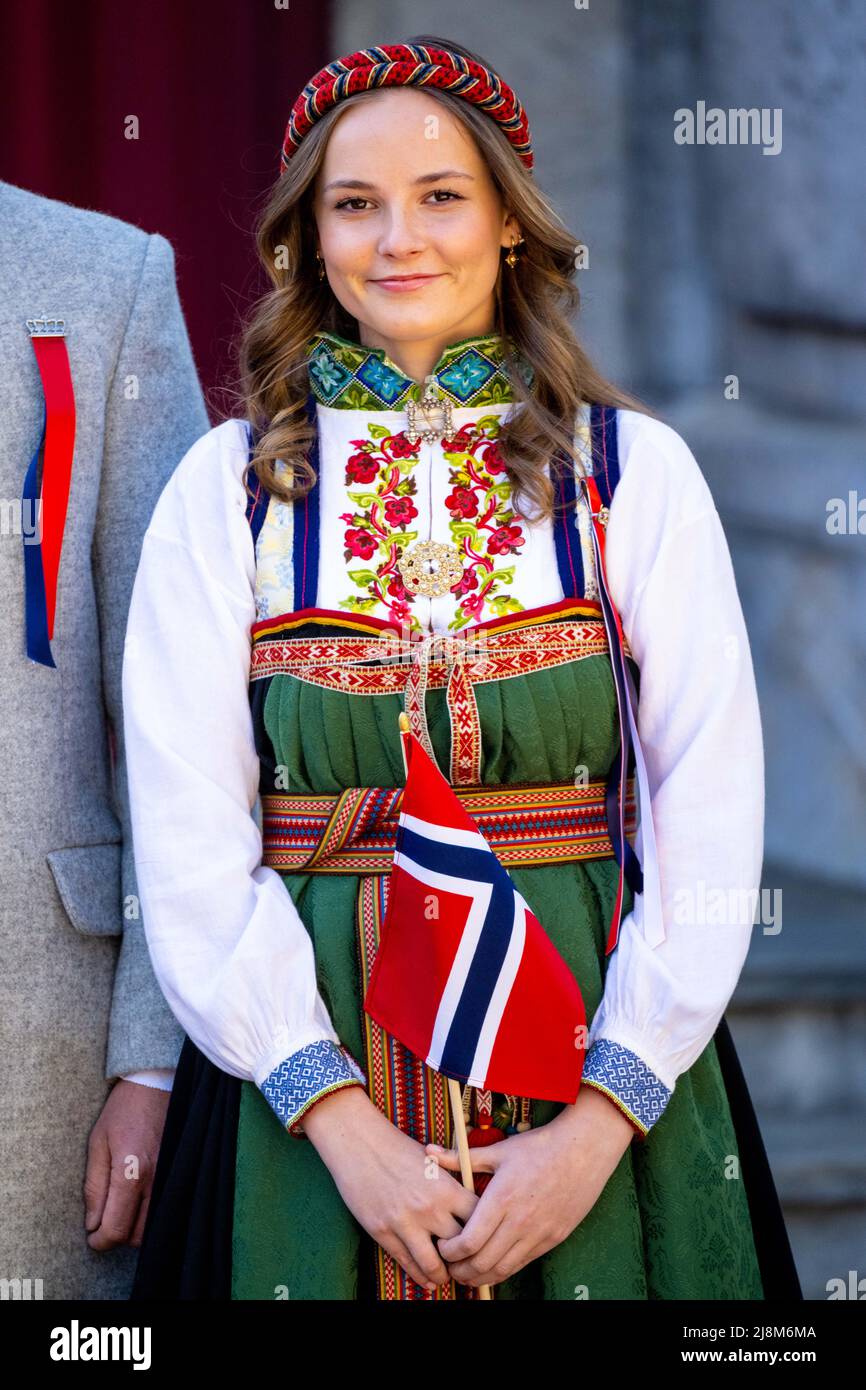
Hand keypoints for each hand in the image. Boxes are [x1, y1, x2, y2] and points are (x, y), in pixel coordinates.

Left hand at [83, 1079, 170, 1250]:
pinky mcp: (181, 1171)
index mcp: (130, 1173)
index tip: (92, 1237)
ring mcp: (172, 1176)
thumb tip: (92, 1222)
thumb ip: (94, 1186)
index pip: (116, 1228)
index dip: (100, 1240)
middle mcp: (156, 1180)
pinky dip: (152, 1214)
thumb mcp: (98, 1143)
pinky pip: (167, 1207)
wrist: (156, 1082)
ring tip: (121, 1212)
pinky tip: (139, 1203)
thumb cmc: (124, 1109)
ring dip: (135, 1227)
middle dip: (116, 1236)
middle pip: (136, 1235)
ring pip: (154, 1226)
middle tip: (103, 1223)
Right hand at [301, 1085, 478, 1290]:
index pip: (479, 1221)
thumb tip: (469, 1209)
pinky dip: (420, 1276)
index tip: (483, 1240)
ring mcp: (405, 1223)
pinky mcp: (383, 1232)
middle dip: (466, 1259)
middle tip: (467, 1265)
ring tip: (446, 1277)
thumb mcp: (433, 1163)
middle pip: (460, 1247)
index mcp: (446, 1188)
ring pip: (434, 1265)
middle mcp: (430, 1209)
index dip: (484, 1233)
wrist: (359, 1142)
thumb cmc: (398, 1148)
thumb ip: (450, 1186)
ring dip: (443, 1276)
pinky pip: (407, 1263)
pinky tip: (427, 1280)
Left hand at [423, 1085, 636, 1287]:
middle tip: (448, 1266)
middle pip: (482, 1262)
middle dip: (460, 1270)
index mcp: (502, 1198)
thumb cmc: (539, 1147)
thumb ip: (461, 1158)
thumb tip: (428, 1151)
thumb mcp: (499, 1150)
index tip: (441, 1247)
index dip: (449, 1252)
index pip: (468, 1241)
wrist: (584, 1150)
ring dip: (479, 1277)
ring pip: (502, 1270)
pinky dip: (503, 1271)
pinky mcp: (553, 1239)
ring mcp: (538, 1233)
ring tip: (466, 1273)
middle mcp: (519, 1221)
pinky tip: (492, 1266)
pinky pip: (522, 1264)